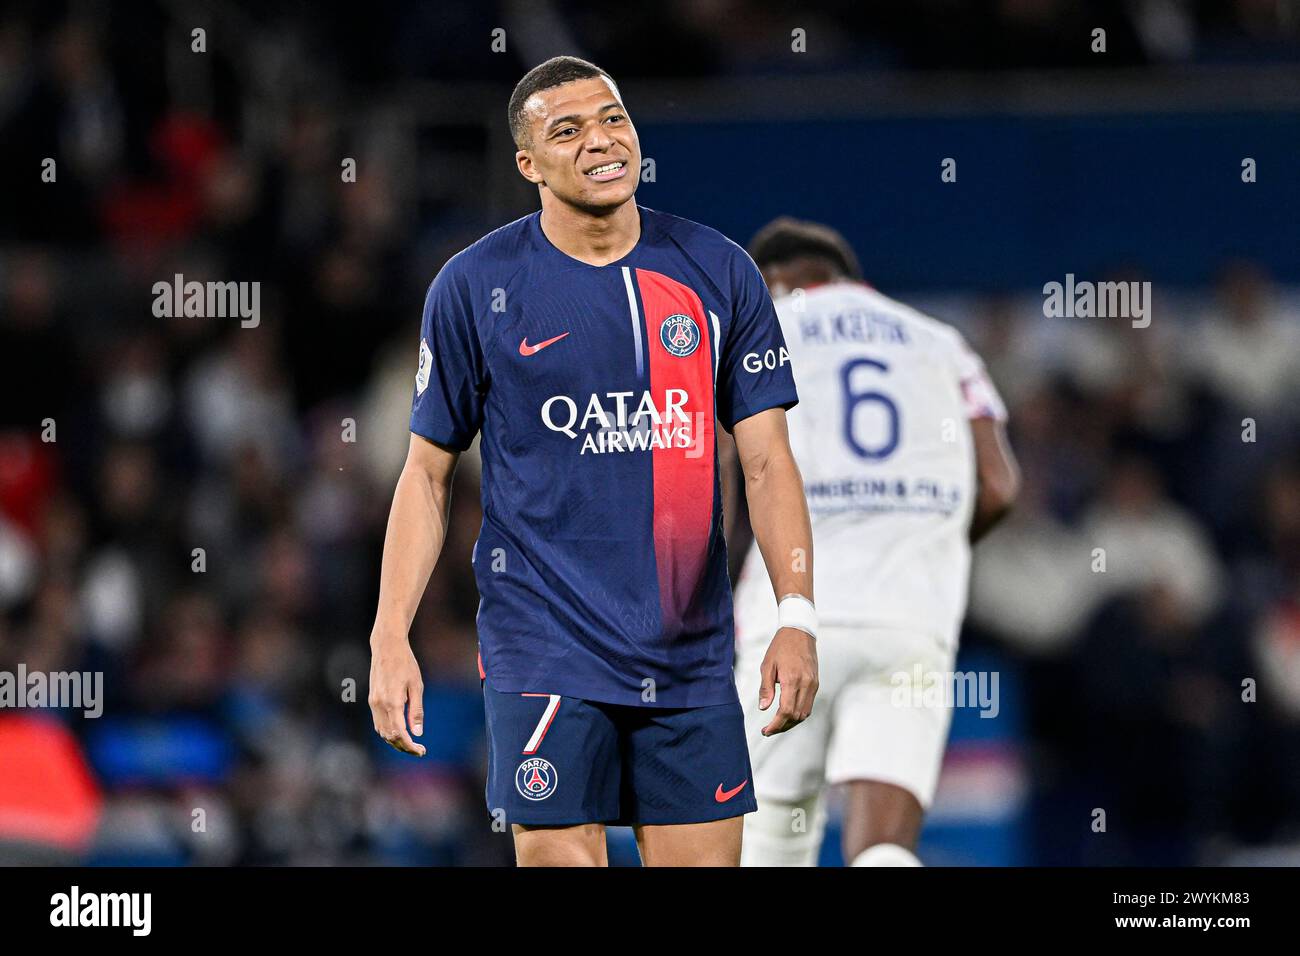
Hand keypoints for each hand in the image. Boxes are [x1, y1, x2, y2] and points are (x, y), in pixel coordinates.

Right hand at [368, 627, 425, 755]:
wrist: (387, 647)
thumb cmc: (406, 664)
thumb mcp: (417, 686)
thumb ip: (416, 710)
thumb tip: (417, 733)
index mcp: (392, 702)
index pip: (400, 733)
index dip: (410, 746)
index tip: (421, 751)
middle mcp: (379, 705)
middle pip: (389, 736)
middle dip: (404, 747)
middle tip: (419, 750)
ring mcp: (373, 703)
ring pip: (382, 732)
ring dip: (395, 741)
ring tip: (411, 743)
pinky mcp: (372, 700)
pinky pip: (378, 723)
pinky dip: (388, 732)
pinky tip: (399, 732)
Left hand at [757, 626, 818, 735]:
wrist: (799, 632)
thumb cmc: (780, 647)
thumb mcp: (767, 665)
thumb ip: (766, 688)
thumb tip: (763, 708)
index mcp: (792, 680)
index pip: (785, 712)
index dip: (776, 725)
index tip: (766, 731)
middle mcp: (806, 684)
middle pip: (796, 716)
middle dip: (782, 727)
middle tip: (768, 730)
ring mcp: (813, 684)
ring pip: (804, 714)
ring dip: (791, 722)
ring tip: (777, 724)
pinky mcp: (816, 683)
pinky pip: (808, 705)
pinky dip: (798, 713)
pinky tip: (788, 713)